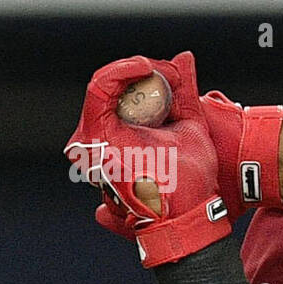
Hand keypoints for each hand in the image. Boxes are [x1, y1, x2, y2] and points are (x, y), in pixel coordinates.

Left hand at [66, 55, 231, 266]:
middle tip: (166, 83)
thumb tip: (185, 58)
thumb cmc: (186, 185)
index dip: (128, 68)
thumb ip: (185, 91)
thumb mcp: (191, 130)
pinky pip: (114, 131)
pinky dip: (135, 120)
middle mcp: (91, 147)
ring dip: (138, 101)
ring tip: (167, 105)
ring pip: (111, 113)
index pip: (100, 85)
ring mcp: (94, 159)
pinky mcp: (103, 167)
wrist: (183, 225)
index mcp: (102, 137)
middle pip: (106, 96)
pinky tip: (159, 123)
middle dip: (138, 84)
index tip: (151, 67)